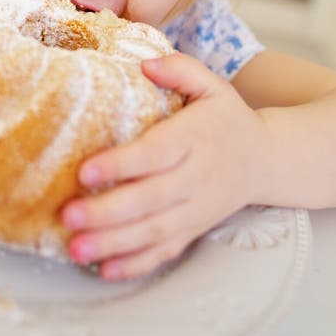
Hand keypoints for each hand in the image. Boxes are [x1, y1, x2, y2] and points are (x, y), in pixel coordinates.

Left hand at [62, 52, 266, 280]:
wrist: (267, 160)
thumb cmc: (227, 119)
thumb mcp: (212, 85)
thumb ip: (180, 69)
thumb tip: (146, 64)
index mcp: (196, 138)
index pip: (155, 153)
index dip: (121, 164)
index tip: (85, 171)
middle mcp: (197, 177)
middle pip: (150, 199)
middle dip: (107, 212)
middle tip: (68, 215)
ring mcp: (197, 209)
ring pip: (154, 231)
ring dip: (114, 243)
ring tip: (76, 248)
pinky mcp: (195, 230)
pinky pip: (166, 251)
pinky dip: (137, 264)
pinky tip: (106, 271)